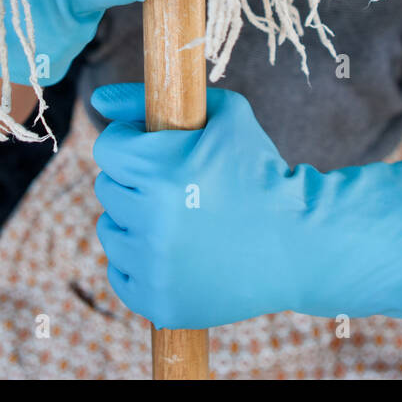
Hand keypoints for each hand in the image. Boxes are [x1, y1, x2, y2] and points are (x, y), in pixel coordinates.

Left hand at [91, 82, 401, 329]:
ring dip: (135, 222)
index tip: (161, 154)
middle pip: (109, 188)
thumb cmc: (260, 171)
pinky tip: (176, 253)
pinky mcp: (158, 302)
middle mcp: (151, 217)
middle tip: (180, 189)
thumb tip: (98, 99)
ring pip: (111, 230)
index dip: (135, 144)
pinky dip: (141, 263)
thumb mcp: (223, 116)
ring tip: (180, 221)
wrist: (302, 242)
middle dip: (138, 183)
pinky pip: (119, 273)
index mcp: (160, 167)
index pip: (109, 147)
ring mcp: (153, 265)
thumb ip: (150, 100)